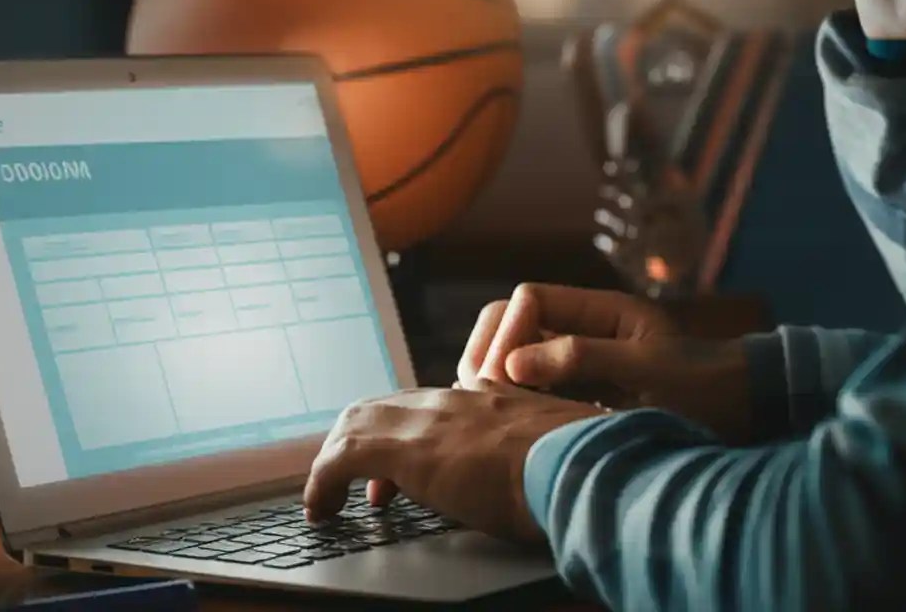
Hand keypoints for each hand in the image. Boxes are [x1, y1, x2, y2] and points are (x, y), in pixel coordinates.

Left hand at [303, 382, 606, 541]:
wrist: (580, 466)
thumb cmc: (583, 469)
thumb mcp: (559, 453)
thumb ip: (541, 454)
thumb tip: (544, 480)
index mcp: (490, 397)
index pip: (429, 403)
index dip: (405, 434)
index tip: (399, 472)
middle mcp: (454, 399)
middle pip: (383, 406)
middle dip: (360, 443)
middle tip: (357, 486)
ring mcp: (429, 419)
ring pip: (356, 424)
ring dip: (336, 462)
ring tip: (329, 500)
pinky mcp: (405, 449)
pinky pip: (340, 458)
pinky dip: (322, 482)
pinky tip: (322, 509)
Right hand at [456, 283, 752, 442]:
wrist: (746, 414)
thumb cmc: (707, 387)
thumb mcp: (648, 371)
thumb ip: (582, 359)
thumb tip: (512, 367)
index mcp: (602, 309)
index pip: (529, 300)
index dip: (510, 333)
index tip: (504, 377)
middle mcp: (585, 329)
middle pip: (512, 322)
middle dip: (493, 352)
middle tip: (488, 395)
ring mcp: (582, 361)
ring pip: (516, 356)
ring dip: (500, 379)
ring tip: (498, 413)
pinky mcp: (582, 395)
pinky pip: (534, 389)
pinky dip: (518, 402)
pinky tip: (517, 428)